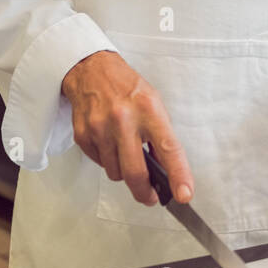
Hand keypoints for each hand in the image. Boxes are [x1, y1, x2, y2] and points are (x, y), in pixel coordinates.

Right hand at [62, 51, 193, 207]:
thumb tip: (168, 171)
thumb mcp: (153, 104)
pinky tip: (110, 143)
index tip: (184, 194)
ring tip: (126, 153)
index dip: (178, 175)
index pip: (168, 148)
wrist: (92, 71)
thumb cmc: (127, 88)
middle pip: (135, 173)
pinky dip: (108, 161)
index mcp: (148, 109)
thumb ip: (160, 136)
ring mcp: (100, 128)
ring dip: (124, 172)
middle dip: (145, 193)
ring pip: (115, 173)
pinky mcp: (83, 136)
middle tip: (151, 197)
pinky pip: (100, 164)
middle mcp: (123, 119)